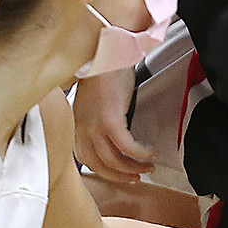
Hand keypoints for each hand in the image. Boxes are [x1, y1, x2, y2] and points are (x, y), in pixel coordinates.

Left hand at [73, 67, 153, 182]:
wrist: (105, 51)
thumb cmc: (104, 70)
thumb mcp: (95, 100)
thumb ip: (97, 117)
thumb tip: (113, 133)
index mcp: (76, 124)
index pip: (85, 158)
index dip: (104, 170)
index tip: (120, 172)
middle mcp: (82, 128)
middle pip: (98, 165)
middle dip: (119, 176)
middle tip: (137, 176)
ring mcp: (94, 125)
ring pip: (113, 160)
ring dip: (133, 167)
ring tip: (149, 166)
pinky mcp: (110, 120)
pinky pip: (127, 146)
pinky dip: (140, 153)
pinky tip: (151, 151)